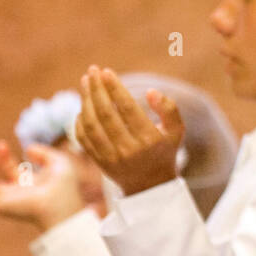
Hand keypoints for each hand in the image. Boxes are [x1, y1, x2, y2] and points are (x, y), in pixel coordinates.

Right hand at [0, 139, 83, 229]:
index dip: (3, 155)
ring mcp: (8, 201)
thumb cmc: (64, 187)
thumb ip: (44, 152)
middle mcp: (16, 194)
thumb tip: (28, 149)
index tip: (1, 144)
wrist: (61, 202)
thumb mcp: (58, 163)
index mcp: (29, 184)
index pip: (9, 168)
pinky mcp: (1, 208)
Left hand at [75, 66, 184, 196]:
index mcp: (149, 139)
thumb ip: (169, 108)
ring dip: (85, 100)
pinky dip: (80, 120)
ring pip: (91, 125)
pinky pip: (84, 138)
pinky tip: (83, 106)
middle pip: (106, 114)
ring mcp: (111, 158)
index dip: (115, 88)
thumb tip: (150, 92)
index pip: (128, 108)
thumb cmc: (163, 150)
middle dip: (97, 89)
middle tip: (92, 70)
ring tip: (85, 82)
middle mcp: (129, 149)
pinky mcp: (99, 162)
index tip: (106, 71)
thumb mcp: (176, 131)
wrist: (150, 185)